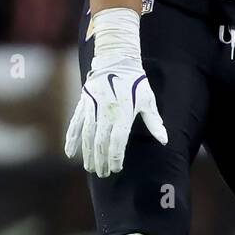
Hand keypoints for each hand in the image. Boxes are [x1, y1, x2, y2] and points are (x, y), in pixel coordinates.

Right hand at [64, 9, 166, 177]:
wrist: (115, 60)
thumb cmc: (136, 83)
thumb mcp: (148, 100)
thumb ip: (154, 122)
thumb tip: (164, 140)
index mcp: (123, 112)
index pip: (117, 140)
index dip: (116, 156)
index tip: (116, 168)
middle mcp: (106, 111)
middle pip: (102, 141)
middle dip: (102, 159)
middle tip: (103, 174)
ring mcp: (92, 107)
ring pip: (88, 135)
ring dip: (88, 153)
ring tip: (90, 168)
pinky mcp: (83, 104)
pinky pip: (75, 124)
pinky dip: (71, 138)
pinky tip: (69, 152)